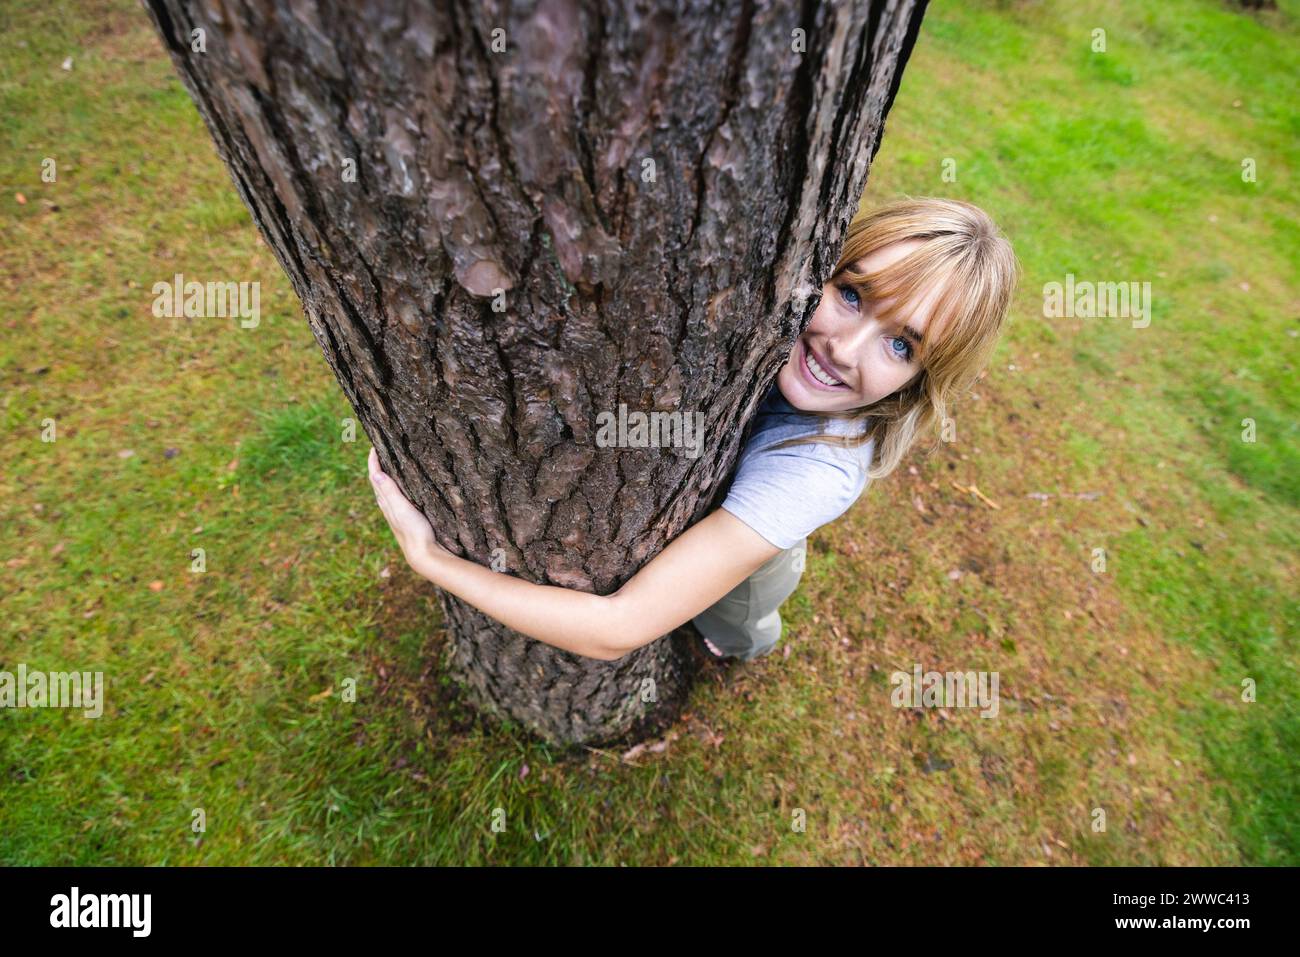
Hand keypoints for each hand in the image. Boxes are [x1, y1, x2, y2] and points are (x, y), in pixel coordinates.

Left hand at [368, 446, 447, 573]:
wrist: (423, 554)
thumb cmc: (413, 531)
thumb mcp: (402, 509)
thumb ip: (390, 492)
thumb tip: (375, 473)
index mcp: (385, 502)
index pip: (375, 476)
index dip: (373, 461)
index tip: (373, 446)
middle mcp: (388, 506)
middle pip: (378, 482)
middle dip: (378, 466)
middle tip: (381, 450)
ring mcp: (396, 513)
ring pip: (386, 490)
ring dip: (385, 476)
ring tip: (390, 464)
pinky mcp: (405, 517)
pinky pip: (395, 497)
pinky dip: (395, 487)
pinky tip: (402, 489)